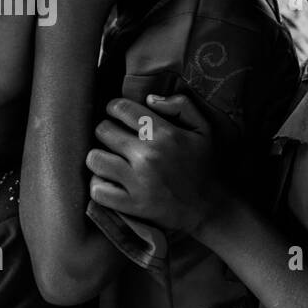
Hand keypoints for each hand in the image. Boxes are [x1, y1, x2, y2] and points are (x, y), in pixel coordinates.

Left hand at [86, 94, 228, 235]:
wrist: (212, 208)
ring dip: (100, 157)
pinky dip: (99, 185)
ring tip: (110, 160)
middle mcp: (148, 155)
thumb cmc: (206, 166)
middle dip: (107, 131)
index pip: (121, 109)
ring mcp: (138, 181)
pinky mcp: (132, 205)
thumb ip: (181, 105)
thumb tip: (149, 99)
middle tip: (116, 140)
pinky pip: (97, 190)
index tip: (118, 115)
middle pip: (103, 131)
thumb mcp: (204, 129)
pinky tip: (110, 182)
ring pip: (95, 159)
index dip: (114, 108)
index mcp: (164, 134)